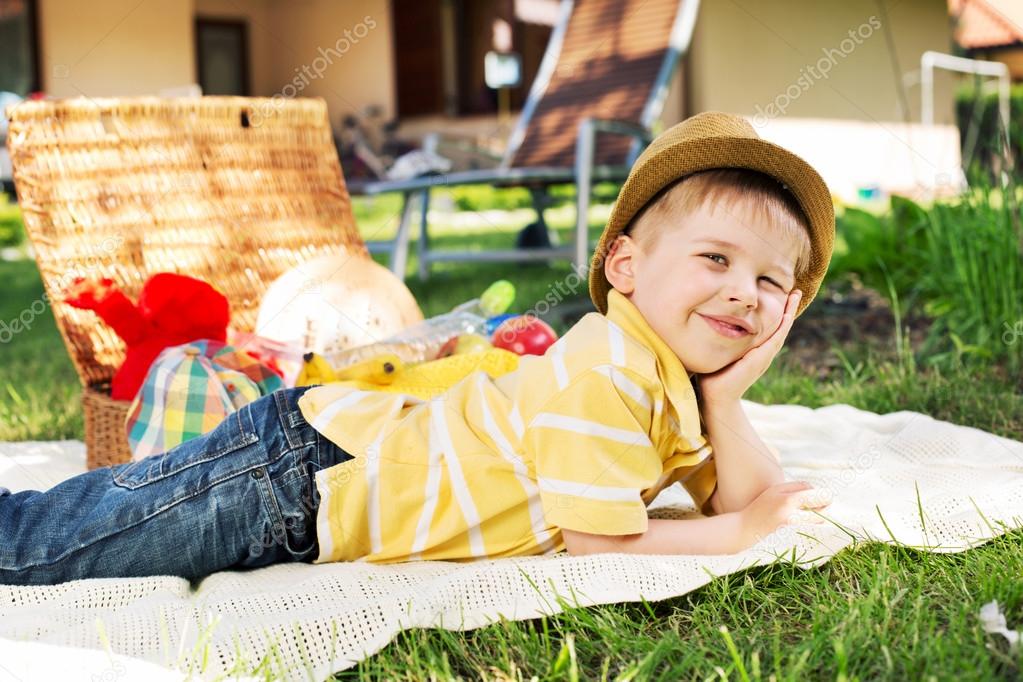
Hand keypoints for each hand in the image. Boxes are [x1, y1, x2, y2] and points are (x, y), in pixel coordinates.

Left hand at [697, 289, 801, 404]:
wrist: (715, 397)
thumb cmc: (712, 376)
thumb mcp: (719, 352)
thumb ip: (720, 341)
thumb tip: (708, 323)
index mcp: (754, 350)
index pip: (768, 327)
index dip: (775, 312)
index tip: (780, 296)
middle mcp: (762, 352)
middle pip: (779, 326)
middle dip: (787, 308)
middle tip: (795, 291)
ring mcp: (764, 356)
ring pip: (781, 330)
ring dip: (789, 312)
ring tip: (795, 296)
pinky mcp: (760, 359)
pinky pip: (775, 339)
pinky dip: (783, 326)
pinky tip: (787, 314)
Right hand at [737, 480, 829, 547]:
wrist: (745, 530)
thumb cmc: (760, 507)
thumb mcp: (774, 490)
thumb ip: (797, 487)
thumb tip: (816, 490)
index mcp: (788, 500)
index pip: (819, 495)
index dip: (825, 495)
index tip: (824, 496)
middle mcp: (793, 517)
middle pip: (823, 510)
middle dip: (824, 506)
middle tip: (820, 504)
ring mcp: (794, 531)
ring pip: (820, 522)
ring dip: (819, 517)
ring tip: (810, 514)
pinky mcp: (795, 540)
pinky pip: (813, 531)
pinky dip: (814, 526)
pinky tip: (806, 524)